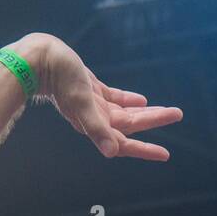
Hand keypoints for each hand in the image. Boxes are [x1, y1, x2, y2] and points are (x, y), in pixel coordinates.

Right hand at [17, 34, 182, 159]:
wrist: (39, 60)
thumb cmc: (61, 80)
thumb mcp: (82, 102)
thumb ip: (97, 128)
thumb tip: (113, 152)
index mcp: (96, 125)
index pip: (126, 142)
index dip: (146, 150)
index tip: (165, 154)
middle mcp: (96, 118)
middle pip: (132, 125)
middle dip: (155, 120)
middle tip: (177, 113)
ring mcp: (94, 105)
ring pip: (126, 112)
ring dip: (145, 112)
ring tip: (166, 110)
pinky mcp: (91, 90)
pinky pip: (115, 99)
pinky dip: (129, 101)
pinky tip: (142, 101)